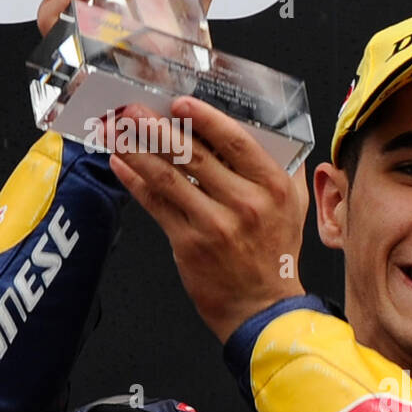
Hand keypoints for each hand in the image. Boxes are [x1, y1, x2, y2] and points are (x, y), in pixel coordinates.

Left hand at [102, 97, 308, 343]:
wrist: (263, 307)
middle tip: (133, 109)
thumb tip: (262, 130)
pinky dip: (135, 182)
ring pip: (169, 177)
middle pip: (194, 155)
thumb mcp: (293, 205)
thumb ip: (282, 167)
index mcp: (272, 186)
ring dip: (138, 150)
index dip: (206, 119)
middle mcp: (245, 203)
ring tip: (118, 131)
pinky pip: (156, 205)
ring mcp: (215, 225)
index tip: (181, 103)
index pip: (236, 142)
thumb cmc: (276, 254)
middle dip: (158, 127)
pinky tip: (121, 164)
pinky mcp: (189, 244)